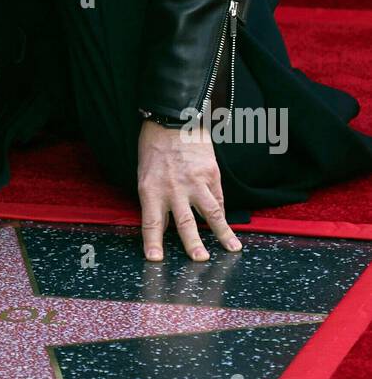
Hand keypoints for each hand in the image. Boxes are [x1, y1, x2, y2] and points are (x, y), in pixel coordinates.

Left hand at [137, 118, 242, 262]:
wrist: (173, 119)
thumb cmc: (154, 148)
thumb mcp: (146, 175)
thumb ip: (156, 201)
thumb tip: (166, 227)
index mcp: (151, 189)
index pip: (151, 222)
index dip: (153, 242)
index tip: (155, 259)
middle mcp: (173, 188)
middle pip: (184, 223)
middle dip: (192, 244)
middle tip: (199, 260)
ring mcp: (195, 181)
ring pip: (210, 212)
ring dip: (222, 233)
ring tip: (232, 249)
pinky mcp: (211, 174)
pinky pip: (218, 198)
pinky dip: (222, 213)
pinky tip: (228, 228)